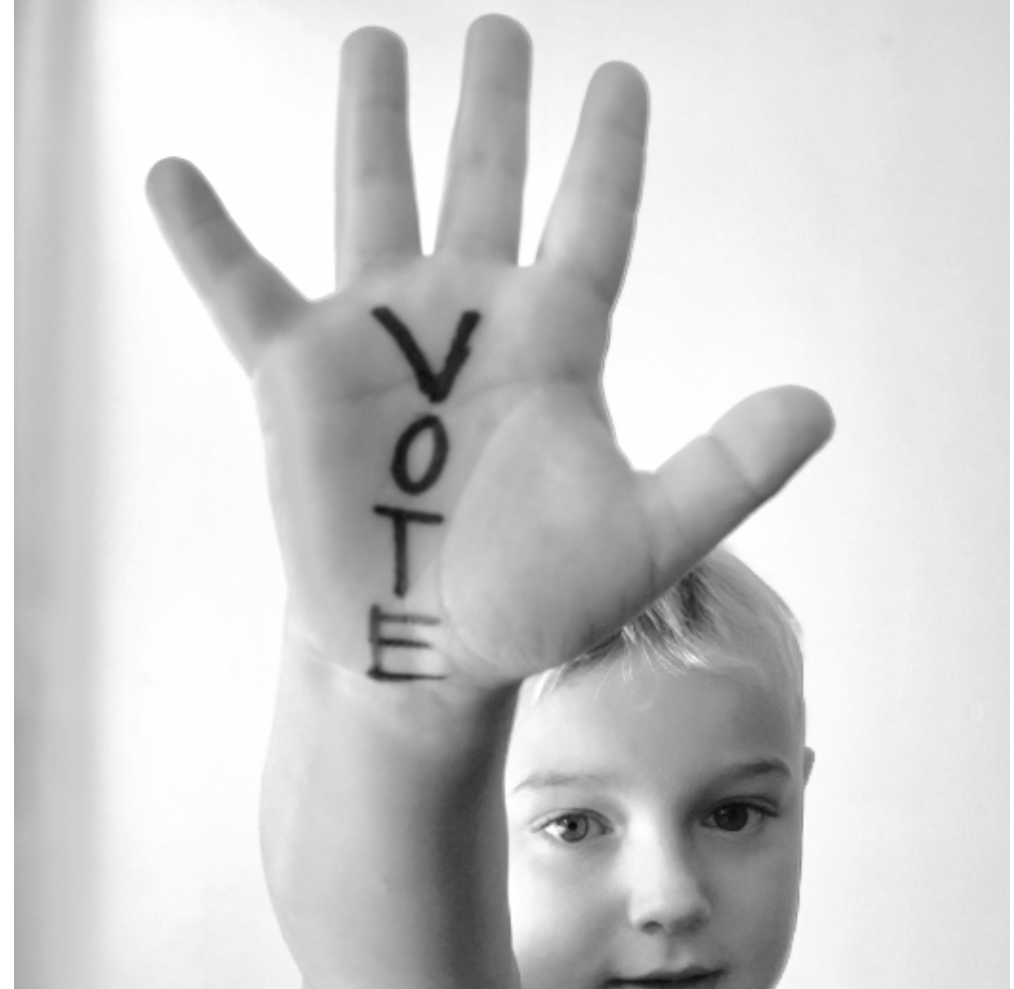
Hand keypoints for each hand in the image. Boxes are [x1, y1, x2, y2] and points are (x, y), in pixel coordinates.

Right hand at [146, 15, 831, 689]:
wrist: (427, 650)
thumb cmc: (534, 602)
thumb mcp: (646, 540)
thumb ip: (726, 469)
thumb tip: (818, 407)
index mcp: (555, 345)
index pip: (590, 223)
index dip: (606, 152)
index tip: (620, 78)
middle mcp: (469, 323)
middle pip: (484, 184)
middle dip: (491, 107)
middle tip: (498, 29)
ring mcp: (380, 340)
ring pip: (375, 202)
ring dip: (373, 124)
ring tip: (375, 45)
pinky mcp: (300, 378)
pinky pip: (244, 288)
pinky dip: (207, 236)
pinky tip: (172, 174)